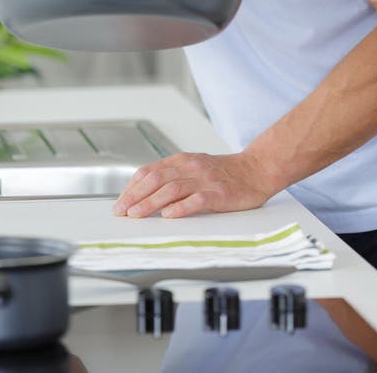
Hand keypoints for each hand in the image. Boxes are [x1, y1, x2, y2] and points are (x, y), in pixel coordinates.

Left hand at [112, 151, 274, 218]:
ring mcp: (205, 180)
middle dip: (135, 196)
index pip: (150, 171)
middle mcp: (191, 167)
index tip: (120, 202)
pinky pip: (197, 199)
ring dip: (150, 203)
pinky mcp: (219, 193)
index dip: (132, 187)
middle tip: (121, 212)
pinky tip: (169, 215)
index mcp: (183, 161)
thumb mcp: (195, 167)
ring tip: (136, 215)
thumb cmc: (225, 173)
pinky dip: (180, 207)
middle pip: (156, 179)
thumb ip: (173, 175)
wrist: (256, 170)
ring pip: (172, 189)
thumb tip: (145, 192)